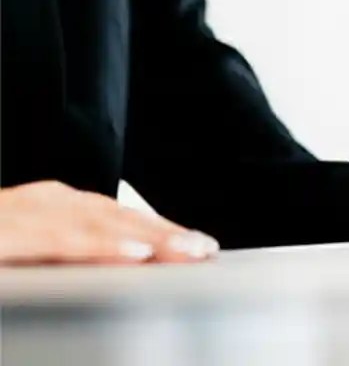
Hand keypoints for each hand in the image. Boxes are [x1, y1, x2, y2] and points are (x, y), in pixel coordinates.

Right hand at [0, 181, 219, 265]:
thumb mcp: (29, 252)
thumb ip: (64, 254)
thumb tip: (119, 267)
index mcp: (44, 208)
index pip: (111, 218)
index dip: (157, 229)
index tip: (199, 246)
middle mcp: (35, 204)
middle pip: (112, 216)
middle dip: (164, 232)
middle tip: (207, 250)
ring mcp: (18, 214)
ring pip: (94, 223)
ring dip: (147, 235)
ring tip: (187, 250)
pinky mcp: (4, 232)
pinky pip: (58, 239)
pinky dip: (99, 245)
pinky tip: (134, 254)